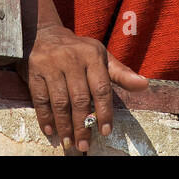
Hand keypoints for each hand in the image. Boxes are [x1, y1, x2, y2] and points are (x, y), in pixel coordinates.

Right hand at [15, 23, 147, 151]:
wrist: (44, 34)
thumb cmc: (79, 51)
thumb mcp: (101, 57)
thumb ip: (121, 73)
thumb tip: (144, 85)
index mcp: (92, 55)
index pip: (101, 87)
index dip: (104, 112)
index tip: (105, 131)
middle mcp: (71, 58)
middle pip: (79, 98)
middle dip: (82, 124)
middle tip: (84, 144)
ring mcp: (51, 64)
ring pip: (60, 101)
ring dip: (64, 125)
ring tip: (69, 142)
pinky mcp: (34, 71)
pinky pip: (40, 99)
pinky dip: (45, 117)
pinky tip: (51, 131)